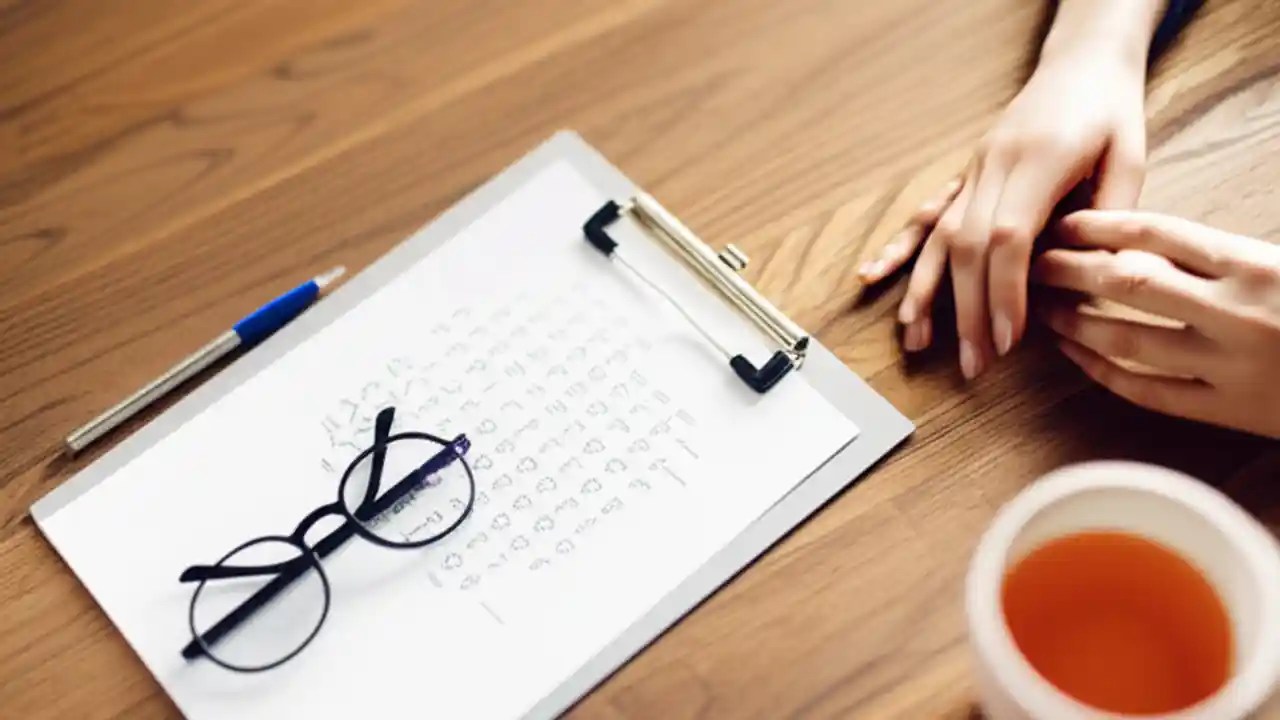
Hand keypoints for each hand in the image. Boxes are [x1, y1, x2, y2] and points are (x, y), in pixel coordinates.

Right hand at [860, 2, 1157, 378]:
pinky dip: (900, 248)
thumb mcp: (1129, 158)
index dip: (1003, 292)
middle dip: (965, 311)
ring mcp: (973, 170)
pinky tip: (873, 276)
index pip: (1008, 237)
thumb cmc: (1109, 109)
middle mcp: (994, 166)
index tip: (1006, 339)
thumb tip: (1087, 284)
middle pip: (966, 246)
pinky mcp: (964, 174)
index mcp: (1038, 161)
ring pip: (939, 236)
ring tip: (916, 341)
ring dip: (925, 292)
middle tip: (972, 365)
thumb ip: (1109, 219)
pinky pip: (926, 215)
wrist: (1079, 60)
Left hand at [1033, 210, 1279, 439]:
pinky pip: (1148, 391)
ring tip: (1041, 308)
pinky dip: (1102, 371)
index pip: (1156, 232)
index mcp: (1254, 264)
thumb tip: (1139, 242)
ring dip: (1074, 322)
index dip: (1097, 226)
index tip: (1061, 225)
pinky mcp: (1229, 410)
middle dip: (1069, 269)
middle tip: (1033, 264)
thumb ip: (1221, 257)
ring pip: (1127, 340)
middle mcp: (1237, 312)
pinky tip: (1072, 353)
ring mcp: (1231, 366)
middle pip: (1129, 281)